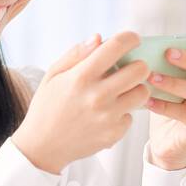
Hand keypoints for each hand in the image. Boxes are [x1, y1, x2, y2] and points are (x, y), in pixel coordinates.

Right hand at [12, 31, 151, 173]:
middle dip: (138, 65)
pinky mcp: (114, 133)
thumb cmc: (47, 107)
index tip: (132, 40)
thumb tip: (99, 38)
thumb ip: (76, 54)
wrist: (42, 146)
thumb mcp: (53, 75)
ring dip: (135, 89)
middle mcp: (98, 96)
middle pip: (140, 70)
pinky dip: (122, 113)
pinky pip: (131, 116)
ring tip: (121, 91)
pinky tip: (107, 114)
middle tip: (130, 69)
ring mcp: (108, 116)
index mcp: (81, 77)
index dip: (130, 38)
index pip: (116, 47)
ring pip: (142, 93)